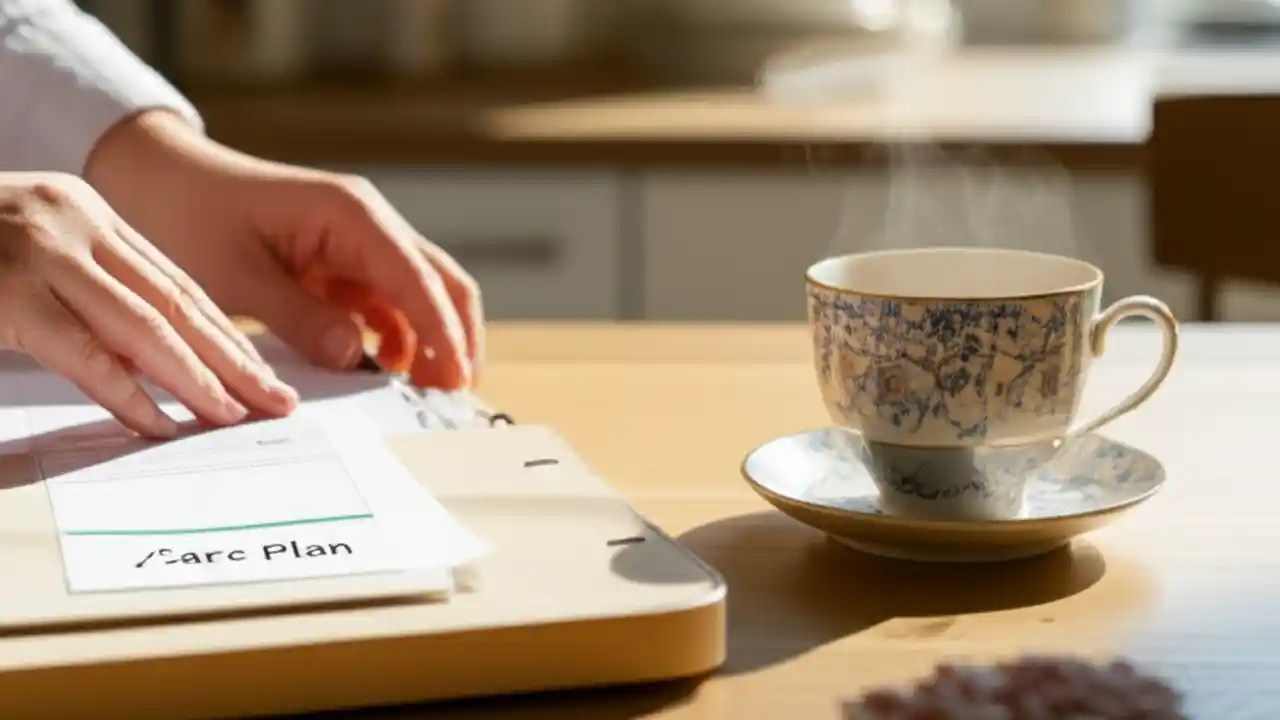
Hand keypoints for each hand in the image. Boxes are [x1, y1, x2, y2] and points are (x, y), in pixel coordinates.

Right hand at [0, 172, 297, 436]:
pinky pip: (84, 354)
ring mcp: (43, 253)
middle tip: (277, 400)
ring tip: (235, 416)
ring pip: (146, 326)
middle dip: (234, 359)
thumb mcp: (31, 260)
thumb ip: (90, 300)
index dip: (224, 333)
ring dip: (199, 379)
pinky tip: (162, 424)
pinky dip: (129, 395)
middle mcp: (75, 222)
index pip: (176, 281)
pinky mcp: (10, 293)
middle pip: (177, 302)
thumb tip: (149, 363)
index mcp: (87, 211)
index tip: (260, 373)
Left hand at [87, 112, 482, 389]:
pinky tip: (381, 370)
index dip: (443, 331)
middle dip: (456, 338)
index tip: (455, 379)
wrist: (160, 180)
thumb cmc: (190, 215)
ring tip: (420, 393)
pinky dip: (397, 339)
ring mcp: (361, 245)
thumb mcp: (234, 274)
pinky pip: (388, 305)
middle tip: (452, 395)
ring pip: (421, 296)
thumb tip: (353, 357)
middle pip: (441, 282)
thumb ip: (298, 318)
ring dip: (431, 342)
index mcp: (351, 213)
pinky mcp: (346, 267)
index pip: (417, 277)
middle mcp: (369, 224)